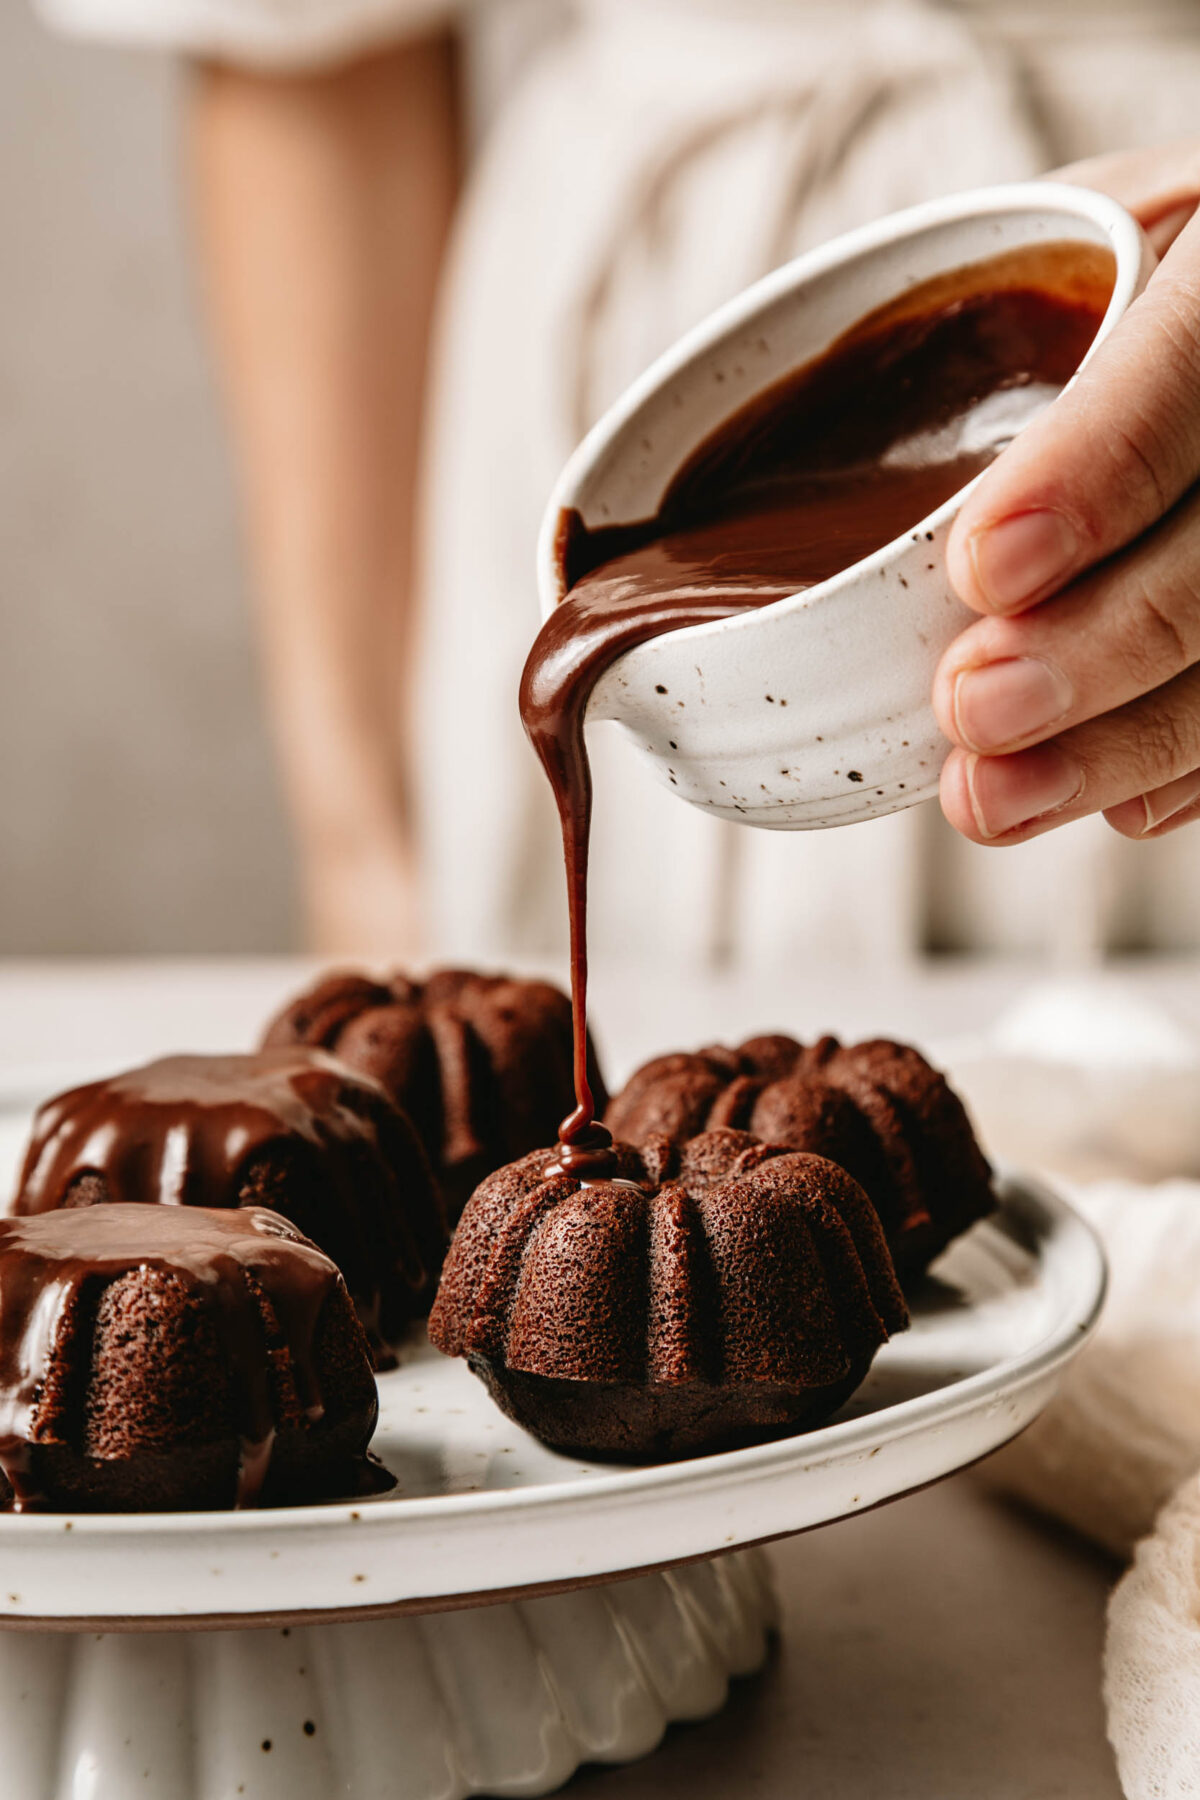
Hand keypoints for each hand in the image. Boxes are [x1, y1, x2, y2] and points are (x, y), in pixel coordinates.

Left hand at [934, 141, 1199, 844]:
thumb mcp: (1023, 261)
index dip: (1096, 471)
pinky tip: (1111, 801)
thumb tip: (697, 496)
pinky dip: (1185, 766)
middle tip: (969, 708)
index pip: (1184, 362)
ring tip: (993, 797)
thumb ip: (943, 338)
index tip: (981, 567)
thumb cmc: (1077, 288)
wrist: (1194, 316)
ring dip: (1124, 740)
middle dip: (1098, 644)